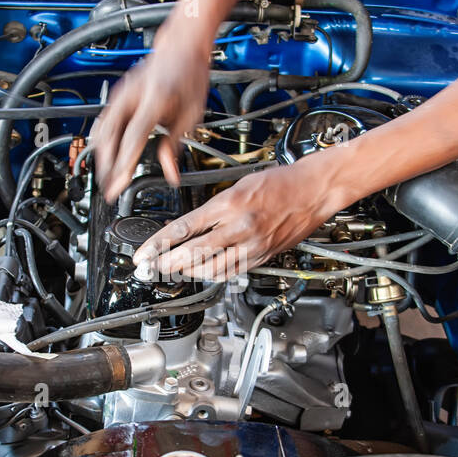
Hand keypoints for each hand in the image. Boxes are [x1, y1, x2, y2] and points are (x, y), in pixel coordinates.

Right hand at [88, 36, 210, 201]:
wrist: (181, 47)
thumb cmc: (189, 75)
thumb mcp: (192, 114)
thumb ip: (175, 146)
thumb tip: (171, 174)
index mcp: (155, 98)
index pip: (133, 137)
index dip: (124, 164)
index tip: (118, 185)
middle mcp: (132, 94)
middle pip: (110, 136)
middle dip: (107, 166)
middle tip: (110, 189)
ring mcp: (121, 93)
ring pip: (102, 129)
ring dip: (102, 156)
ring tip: (106, 178)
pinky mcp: (117, 94)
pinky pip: (103, 122)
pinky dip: (101, 142)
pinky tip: (104, 156)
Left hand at [134, 160, 346, 281]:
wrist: (313, 190)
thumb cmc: (279, 182)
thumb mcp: (239, 186)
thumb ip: (213, 209)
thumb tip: (188, 228)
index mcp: (230, 204)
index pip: (184, 228)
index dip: (159, 245)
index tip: (144, 254)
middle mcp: (240, 227)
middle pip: (194, 253)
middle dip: (168, 263)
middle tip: (153, 267)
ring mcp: (253, 245)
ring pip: (212, 269)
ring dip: (189, 271)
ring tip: (175, 269)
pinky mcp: (263, 256)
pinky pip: (232, 272)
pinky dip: (213, 274)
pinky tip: (203, 272)